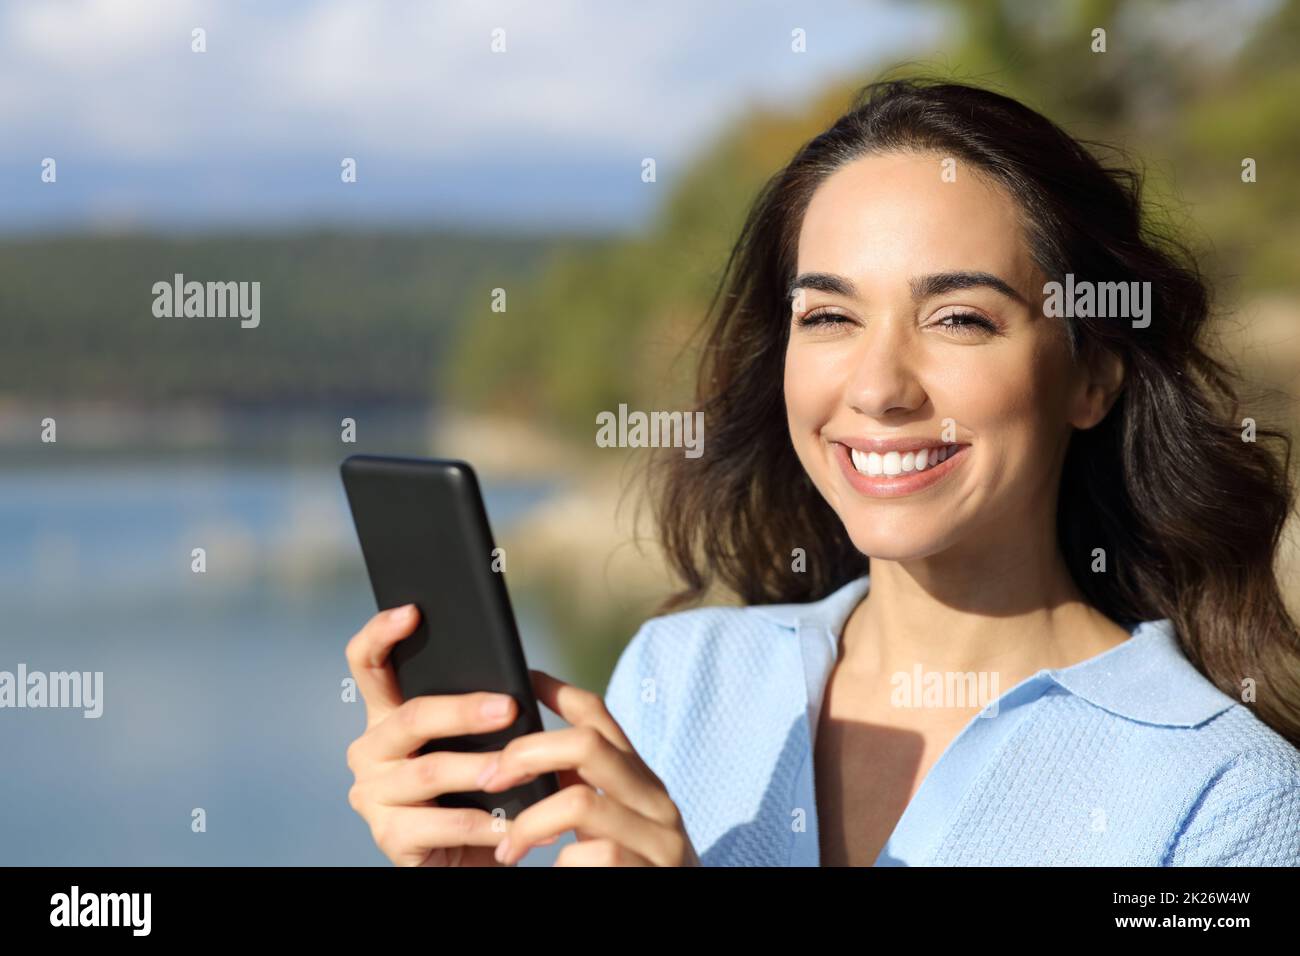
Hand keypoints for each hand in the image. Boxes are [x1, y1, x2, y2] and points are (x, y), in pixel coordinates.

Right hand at [343, 604, 516, 865]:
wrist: (475, 855)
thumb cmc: (481, 787)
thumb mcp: (480, 740)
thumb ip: (482, 708)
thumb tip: (523, 677)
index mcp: (388, 716)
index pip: (367, 665)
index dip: (381, 634)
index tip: (413, 611)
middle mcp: (370, 750)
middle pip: (410, 717)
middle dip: (463, 710)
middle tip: (509, 709)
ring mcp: (373, 794)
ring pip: (429, 771)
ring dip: (479, 769)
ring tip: (518, 770)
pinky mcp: (388, 837)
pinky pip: (440, 825)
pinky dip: (482, 823)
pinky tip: (512, 822)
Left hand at [481, 668, 699, 866]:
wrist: (694, 916)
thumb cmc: (632, 873)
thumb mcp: (614, 824)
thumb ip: (583, 792)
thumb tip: (524, 759)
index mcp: (640, 781)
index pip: (600, 718)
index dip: (557, 692)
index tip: (522, 679)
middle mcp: (655, 801)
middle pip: (587, 744)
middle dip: (526, 753)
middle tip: (489, 779)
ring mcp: (658, 838)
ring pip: (579, 803)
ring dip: (529, 825)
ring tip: (506, 850)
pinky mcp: (651, 872)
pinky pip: (590, 855)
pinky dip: (559, 865)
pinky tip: (554, 874)